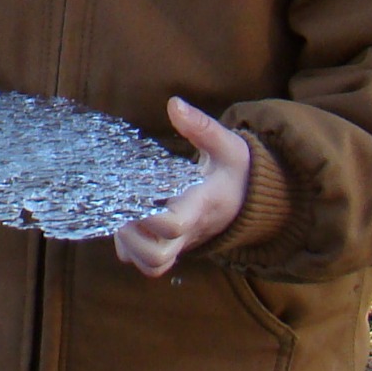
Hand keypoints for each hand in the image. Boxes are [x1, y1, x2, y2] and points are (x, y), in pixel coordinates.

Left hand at [114, 98, 251, 277]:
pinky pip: (148, 264)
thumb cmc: (235, 171)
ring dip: (129, 247)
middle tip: (122, 209)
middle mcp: (189, 232)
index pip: (173, 225)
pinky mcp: (173, 247)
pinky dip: (131, 252)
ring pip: (151, 266)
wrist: (249, 198)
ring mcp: (181, 244)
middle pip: (157, 257)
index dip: (148, 217)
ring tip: (122, 216)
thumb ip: (202, 126)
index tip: (136, 195)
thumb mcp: (227, 145)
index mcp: (200, 206)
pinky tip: (128, 223)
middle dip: (131, 239)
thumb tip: (174, 104)